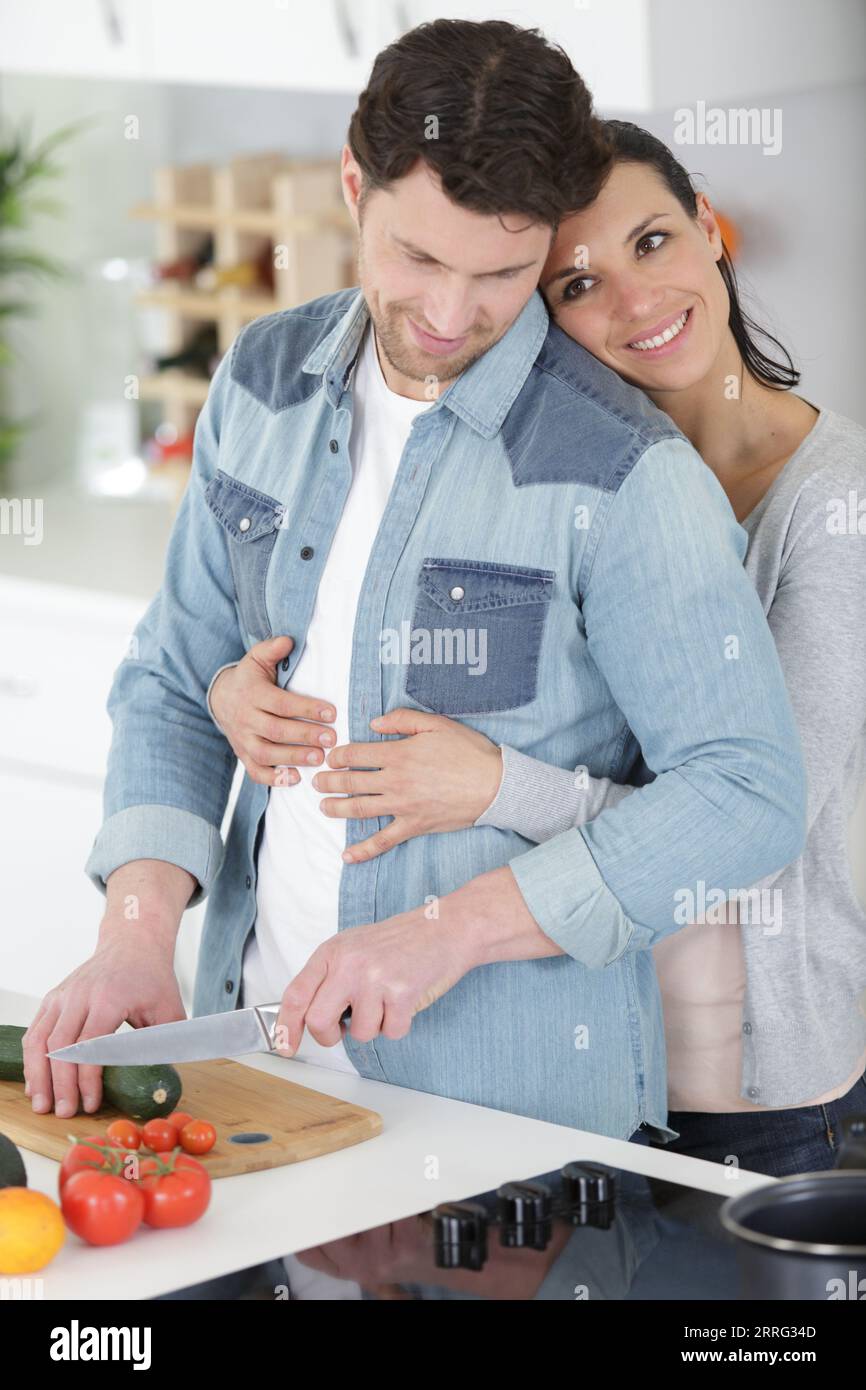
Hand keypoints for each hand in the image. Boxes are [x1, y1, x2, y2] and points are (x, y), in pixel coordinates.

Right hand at [23, 929, 184, 1118]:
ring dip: (37, 1075)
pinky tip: (36, 1080)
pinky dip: (32, 1058)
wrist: (132, 943)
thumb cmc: (152, 977)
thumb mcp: (169, 1008)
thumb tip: (162, 1080)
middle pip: (59, 1046)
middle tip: (63, 1111)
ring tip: (42, 1103)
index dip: (86, 1079)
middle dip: (59, 1084)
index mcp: (109, 998)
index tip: (90, 1103)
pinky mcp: (53, 998)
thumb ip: (165, 1043)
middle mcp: (80, 995)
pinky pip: (35, 1031)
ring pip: (39, 1039)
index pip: (89, 1046)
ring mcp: (63, 995)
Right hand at [210, 635, 336, 784]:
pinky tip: (296, 779)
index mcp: (252, 694)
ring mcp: (242, 739)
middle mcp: (245, 718)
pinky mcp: (243, 755)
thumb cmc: (250, 678)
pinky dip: (274, 778)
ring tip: (319, 758)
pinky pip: (255, 771)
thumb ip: (272, 649)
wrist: (221, 698)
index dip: (306, 708)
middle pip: (275, 730)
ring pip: (266, 753)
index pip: (281, 703)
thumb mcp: (257, 658)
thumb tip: (288, 640)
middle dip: (304, 736)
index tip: (332, 713)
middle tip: (331, 739)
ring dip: (293, 758)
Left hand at [275, 896, 478, 1053]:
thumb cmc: (400, 942)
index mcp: (332, 952)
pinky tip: (405, 1000)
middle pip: (318, 1021)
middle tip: (343, 1030)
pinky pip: (391, 1032)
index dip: (286, 1026)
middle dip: (329, 1036)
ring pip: (359, 1033)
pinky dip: (399, 1025)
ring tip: (388, 1000)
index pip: (296, 994)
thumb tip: (307, 1018)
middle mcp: (349, 964)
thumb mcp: (354, 948)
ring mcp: (375, 978)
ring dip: (375, 1026)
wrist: (445, 928)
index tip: (285, 1046)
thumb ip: (329, 977)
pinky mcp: (401, 992)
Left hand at [312, 707, 503, 861]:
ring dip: (336, 809)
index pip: (355, 754)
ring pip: (359, 809)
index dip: (337, 755)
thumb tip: (373, 724)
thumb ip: (402, 719)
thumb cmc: (468, 751)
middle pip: (351, 782)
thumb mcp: (437, 724)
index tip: (331, 756)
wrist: (495, 785)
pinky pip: (383, 841)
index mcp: (399, 754)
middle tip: (316, 782)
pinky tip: (347, 856)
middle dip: (328, 781)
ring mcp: (402, 806)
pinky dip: (363, 851)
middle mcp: (395, 781)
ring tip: (323, 807)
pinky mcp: (413, 826)